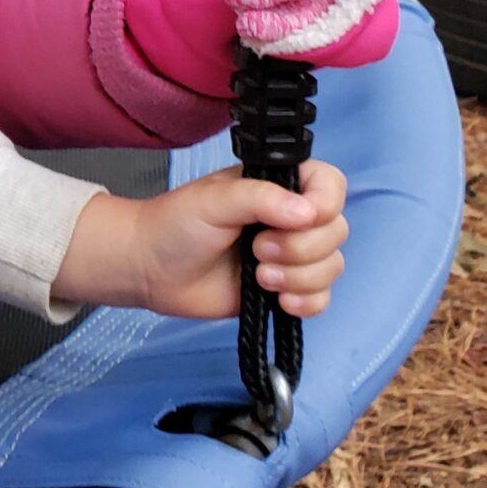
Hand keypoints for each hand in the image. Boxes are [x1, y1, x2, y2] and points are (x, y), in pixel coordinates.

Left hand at [56, 159, 347, 319]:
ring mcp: (291, 255)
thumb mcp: (212, 200)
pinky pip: (322, 299)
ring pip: (332, 267)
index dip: (324, 204)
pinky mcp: (285, 288)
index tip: (297, 219)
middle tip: (256, 249)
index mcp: (278, 186)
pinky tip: (276, 298)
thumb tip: (306, 212)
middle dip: (300, 248)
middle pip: (336, 231)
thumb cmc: (174, 224)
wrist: (150, 269)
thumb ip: (259, 198)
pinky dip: (306, 302)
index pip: (330, 185)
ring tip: (258, 275)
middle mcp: (291, 218)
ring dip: (298, 276)